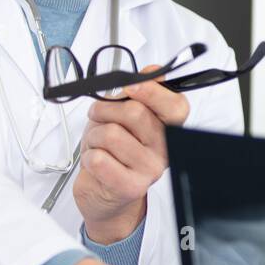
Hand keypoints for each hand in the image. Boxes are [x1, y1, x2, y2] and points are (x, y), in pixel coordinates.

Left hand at [73, 65, 190, 243]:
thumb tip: (153, 72)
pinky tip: (96, 162)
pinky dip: (88, 157)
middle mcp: (164, 149)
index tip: (131, 87)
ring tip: (97, 144)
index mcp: (167, 129)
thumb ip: (139, 92)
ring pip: (111, 134)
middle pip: (135, 112)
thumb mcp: (123, 115)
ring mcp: (150, 170)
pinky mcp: (131, 186)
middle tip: (99, 117)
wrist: (104, 192)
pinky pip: (99, 159)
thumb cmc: (113, 152)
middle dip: (105, 110)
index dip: (152, 91)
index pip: (176, 106)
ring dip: (93, 136)